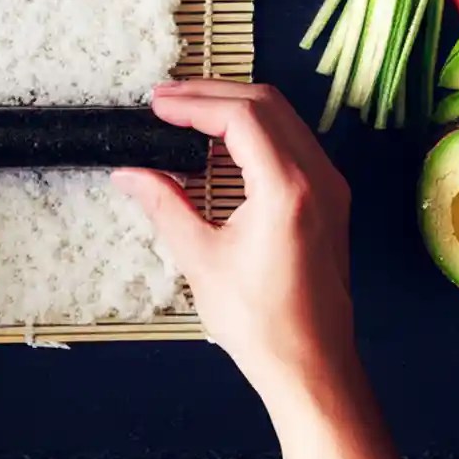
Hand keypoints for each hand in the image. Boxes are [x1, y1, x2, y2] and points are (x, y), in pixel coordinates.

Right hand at [112, 79, 408, 458]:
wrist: (312, 365)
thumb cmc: (262, 323)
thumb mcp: (201, 260)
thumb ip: (164, 205)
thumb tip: (128, 173)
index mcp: (287, 189)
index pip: (240, 117)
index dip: (193, 103)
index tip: (156, 105)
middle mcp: (318, 178)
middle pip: (267, 104)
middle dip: (212, 93)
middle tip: (164, 101)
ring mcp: (330, 187)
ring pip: (284, 118)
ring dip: (234, 107)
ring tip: (186, 114)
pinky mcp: (329, 200)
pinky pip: (293, 143)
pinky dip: (255, 131)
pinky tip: (221, 143)